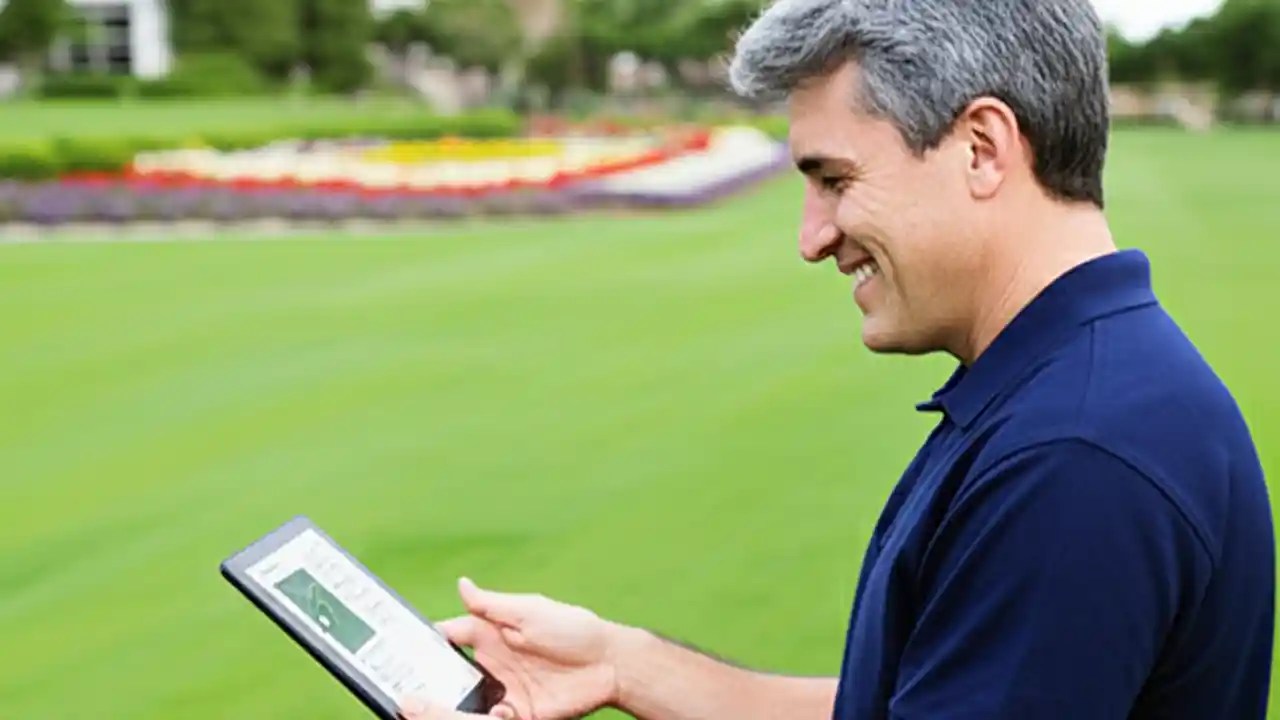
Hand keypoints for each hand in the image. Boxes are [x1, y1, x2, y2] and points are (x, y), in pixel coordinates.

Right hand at [408, 577, 622, 719]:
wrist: (610, 665)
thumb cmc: (573, 629)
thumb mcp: (530, 611)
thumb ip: (492, 605)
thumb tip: (461, 584)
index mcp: (491, 634)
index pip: (449, 638)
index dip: (425, 643)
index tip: (397, 651)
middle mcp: (493, 663)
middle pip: (450, 675)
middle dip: (430, 682)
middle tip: (409, 689)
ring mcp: (505, 690)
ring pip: (465, 702)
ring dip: (452, 706)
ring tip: (434, 708)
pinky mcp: (520, 714)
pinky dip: (485, 719)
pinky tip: (494, 713)